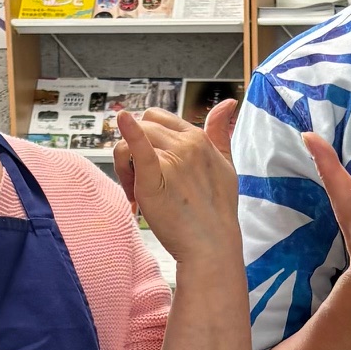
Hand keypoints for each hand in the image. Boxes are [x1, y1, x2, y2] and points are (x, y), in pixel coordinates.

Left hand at [113, 99, 242, 265]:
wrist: (211, 246)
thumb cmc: (218, 210)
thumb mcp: (226, 164)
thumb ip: (221, 132)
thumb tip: (227, 103)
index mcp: (198, 139)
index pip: (159, 118)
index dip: (148, 138)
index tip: (152, 165)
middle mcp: (186, 145)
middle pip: (143, 128)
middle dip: (134, 149)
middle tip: (138, 183)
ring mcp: (171, 161)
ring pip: (131, 142)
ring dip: (125, 165)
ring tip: (135, 193)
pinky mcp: (154, 180)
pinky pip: (138, 148)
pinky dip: (129, 134)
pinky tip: (122, 120)